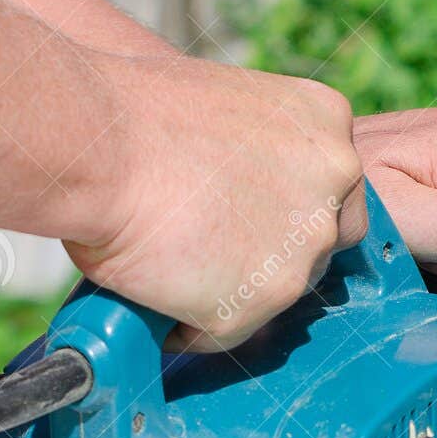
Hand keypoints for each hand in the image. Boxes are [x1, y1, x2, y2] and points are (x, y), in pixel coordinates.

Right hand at [65, 56, 367, 349]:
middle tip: (215, 250)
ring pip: (277, 290)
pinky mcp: (265, 300)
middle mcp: (336, 183)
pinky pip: (229, 330)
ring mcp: (305, 245)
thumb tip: (235, 188)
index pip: (333, 184)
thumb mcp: (225, 107)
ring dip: (233, 290)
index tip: (253, 216)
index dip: (290, 207)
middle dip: (273, 251)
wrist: (100, 146)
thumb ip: (256, 149)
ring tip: (170, 274)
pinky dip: (192, 326)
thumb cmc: (133, 112)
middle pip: (321, 240)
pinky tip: (153, 301)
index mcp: (327, 121)